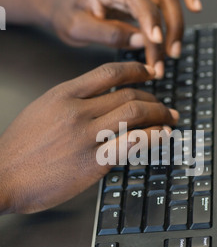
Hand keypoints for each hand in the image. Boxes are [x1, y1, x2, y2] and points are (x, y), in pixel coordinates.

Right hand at [0, 62, 178, 213]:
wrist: (2, 176)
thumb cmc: (19, 148)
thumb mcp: (41, 111)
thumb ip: (70, 102)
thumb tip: (98, 100)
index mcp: (63, 95)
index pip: (109, 73)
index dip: (136, 70)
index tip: (149, 73)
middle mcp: (77, 111)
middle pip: (128, 95)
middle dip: (154, 99)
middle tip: (165, 106)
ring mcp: (85, 136)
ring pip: (134, 115)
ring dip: (159, 115)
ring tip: (170, 120)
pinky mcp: (92, 162)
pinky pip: (131, 144)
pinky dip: (152, 137)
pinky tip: (163, 136)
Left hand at [50, 0, 201, 77]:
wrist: (63, 6)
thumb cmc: (68, 15)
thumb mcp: (78, 28)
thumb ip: (109, 33)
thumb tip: (141, 40)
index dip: (151, 20)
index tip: (157, 43)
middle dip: (168, 29)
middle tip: (165, 59)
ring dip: (176, 26)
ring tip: (173, 54)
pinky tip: (196, 7)